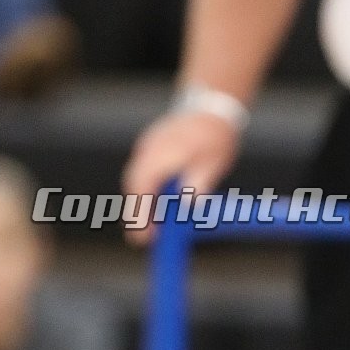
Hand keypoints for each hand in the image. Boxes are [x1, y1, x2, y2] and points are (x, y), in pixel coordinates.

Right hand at [121, 110, 239, 246]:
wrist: (210, 108)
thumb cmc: (215, 137)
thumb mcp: (215, 160)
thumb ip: (201, 180)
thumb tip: (189, 203)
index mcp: (166, 151)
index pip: (144, 184)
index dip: (140, 210)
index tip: (142, 235)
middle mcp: (150, 148)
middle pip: (134, 185)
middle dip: (135, 213)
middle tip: (142, 241)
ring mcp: (146, 148)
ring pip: (135, 181)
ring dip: (139, 205)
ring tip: (148, 233)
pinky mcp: (148, 151)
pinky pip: (140, 175)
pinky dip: (143, 194)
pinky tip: (153, 212)